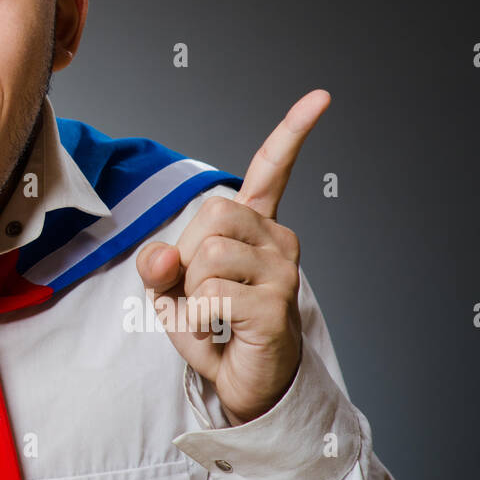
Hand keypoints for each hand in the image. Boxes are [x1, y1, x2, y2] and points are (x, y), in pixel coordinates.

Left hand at [136, 89, 330, 425]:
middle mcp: (278, 239)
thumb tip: (163, 254)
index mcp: (254, 225)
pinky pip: (211, 295)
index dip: (292, 132)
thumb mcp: (169, 289)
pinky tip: (220, 330)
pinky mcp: (277, 303)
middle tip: (200, 292)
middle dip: (185, 257)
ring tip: (211, 313)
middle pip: (210, 215)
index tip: (321, 97)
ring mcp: (283, 269)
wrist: (243, 382)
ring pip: (206, 256)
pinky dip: (197, 317)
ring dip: (189, 292)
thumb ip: (157, 264)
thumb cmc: (211, 327)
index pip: (272, 169)